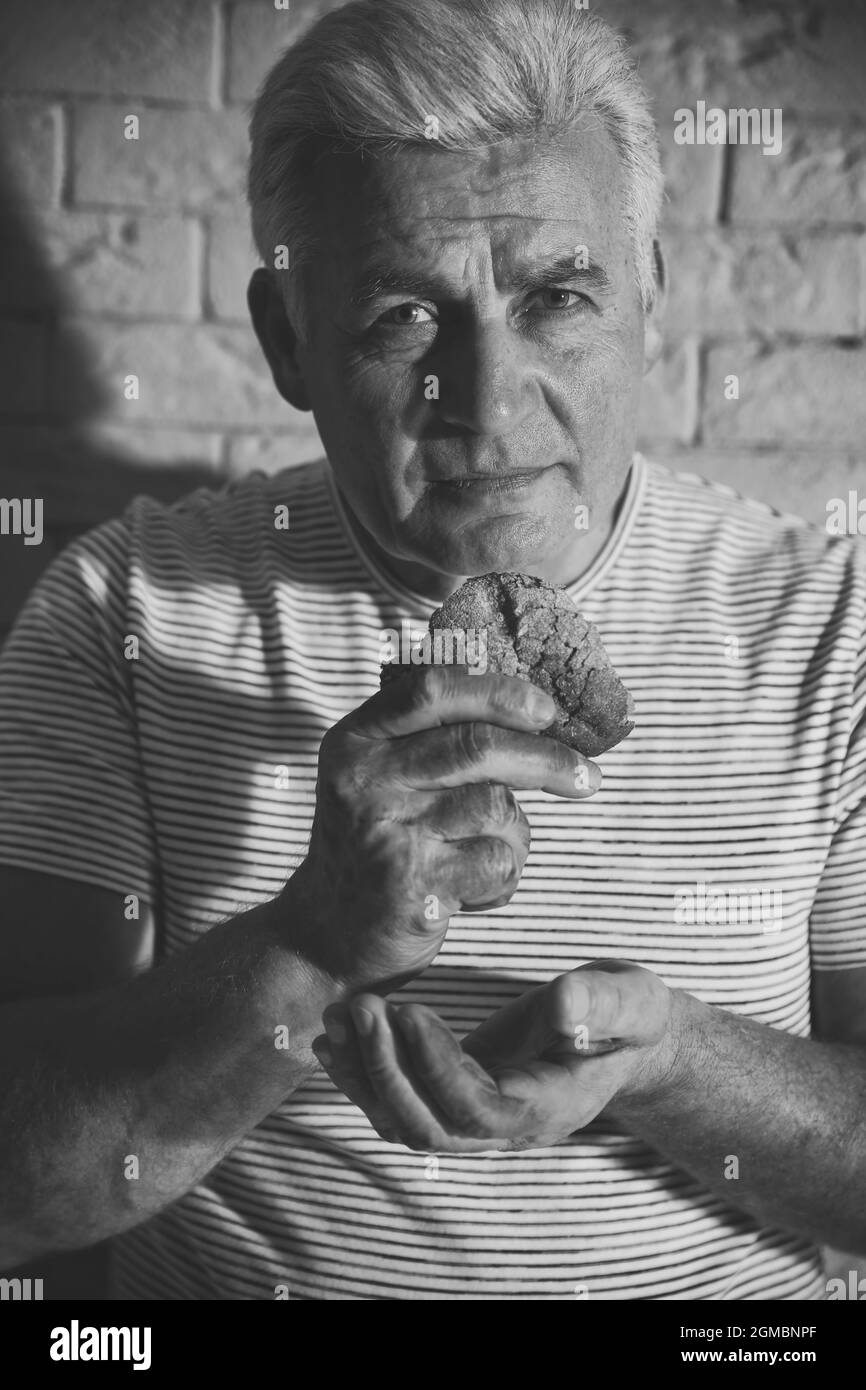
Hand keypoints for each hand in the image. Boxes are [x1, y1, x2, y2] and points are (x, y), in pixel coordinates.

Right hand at [283, 664, 600, 991]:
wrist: (324, 935)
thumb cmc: (377, 844)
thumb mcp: (379, 776)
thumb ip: (433, 737)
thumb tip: (534, 707)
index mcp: (356, 741)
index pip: (430, 691)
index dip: (498, 693)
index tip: (546, 710)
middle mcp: (364, 779)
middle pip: (476, 745)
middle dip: (546, 758)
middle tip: (587, 777)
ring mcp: (387, 833)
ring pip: (496, 806)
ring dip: (515, 833)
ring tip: (489, 852)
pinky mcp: (413, 886)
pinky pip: (497, 861)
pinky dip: (504, 876)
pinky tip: (473, 890)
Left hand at [312, 961, 676, 1150]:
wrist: (623, 1035)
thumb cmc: (629, 1015)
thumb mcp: (629, 1000)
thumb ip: (600, 1003)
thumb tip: (561, 1005)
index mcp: (544, 1109)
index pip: (474, 1107)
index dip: (434, 1066)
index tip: (408, 1010)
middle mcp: (504, 1127)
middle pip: (427, 1127)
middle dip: (385, 1070)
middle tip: (358, 1009)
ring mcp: (476, 1118)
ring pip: (404, 1122)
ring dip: (363, 1075)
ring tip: (335, 1022)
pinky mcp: (454, 1095)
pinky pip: (400, 1102)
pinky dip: (365, 1073)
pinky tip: (340, 1036)